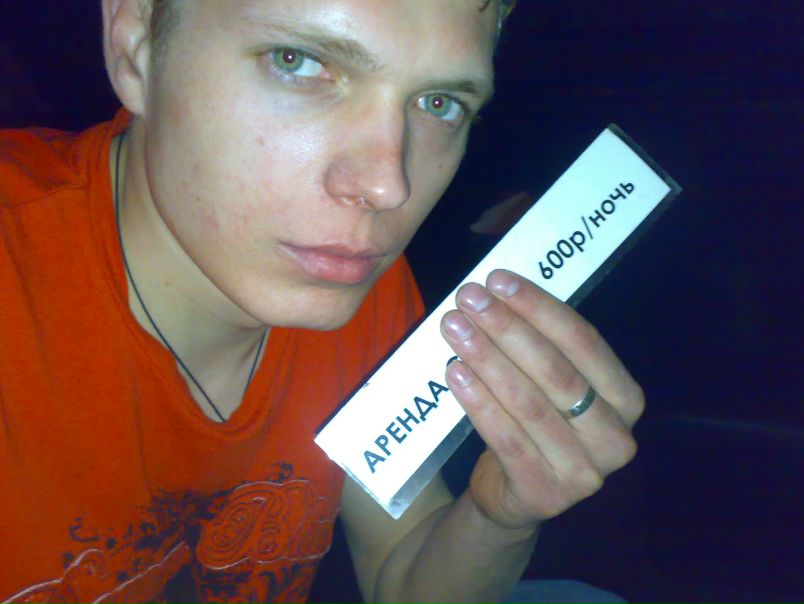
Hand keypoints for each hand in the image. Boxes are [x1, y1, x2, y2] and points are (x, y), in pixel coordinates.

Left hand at [440, 269, 643, 529]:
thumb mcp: (549, 386)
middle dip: (507, 328)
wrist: (513, 496)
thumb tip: (498, 293)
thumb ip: (541, 347)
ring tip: (455, 328)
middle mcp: (616, 437)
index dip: (539, 307)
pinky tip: (456, 374)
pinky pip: (507, 440)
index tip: (498, 280)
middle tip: (469, 298)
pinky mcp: (547, 495)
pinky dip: (480, 403)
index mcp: (625, 398)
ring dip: (488, 359)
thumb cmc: (534, 425)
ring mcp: (585, 473)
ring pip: (529, 404)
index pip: (584, 342)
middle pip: (556, 371)